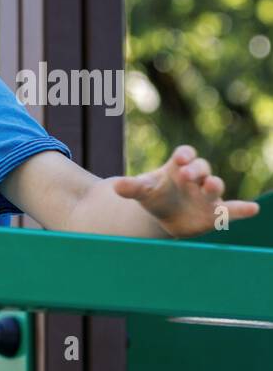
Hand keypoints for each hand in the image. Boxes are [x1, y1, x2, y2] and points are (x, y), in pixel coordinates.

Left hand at [109, 145, 260, 237]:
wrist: (166, 215)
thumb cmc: (156, 197)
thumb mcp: (143, 192)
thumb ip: (132, 188)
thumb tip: (116, 186)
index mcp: (178, 167)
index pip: (185, 155)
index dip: (184, 155)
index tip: (179, 158)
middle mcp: (196, 178)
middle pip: (200, 168)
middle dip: (195, 170)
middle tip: (187, 174)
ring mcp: (207, 195)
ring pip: (215, 185)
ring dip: (213, 184)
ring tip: (210, 186)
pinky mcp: (215, 212)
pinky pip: (231, 209)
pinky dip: (242, 209)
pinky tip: (254, 209)